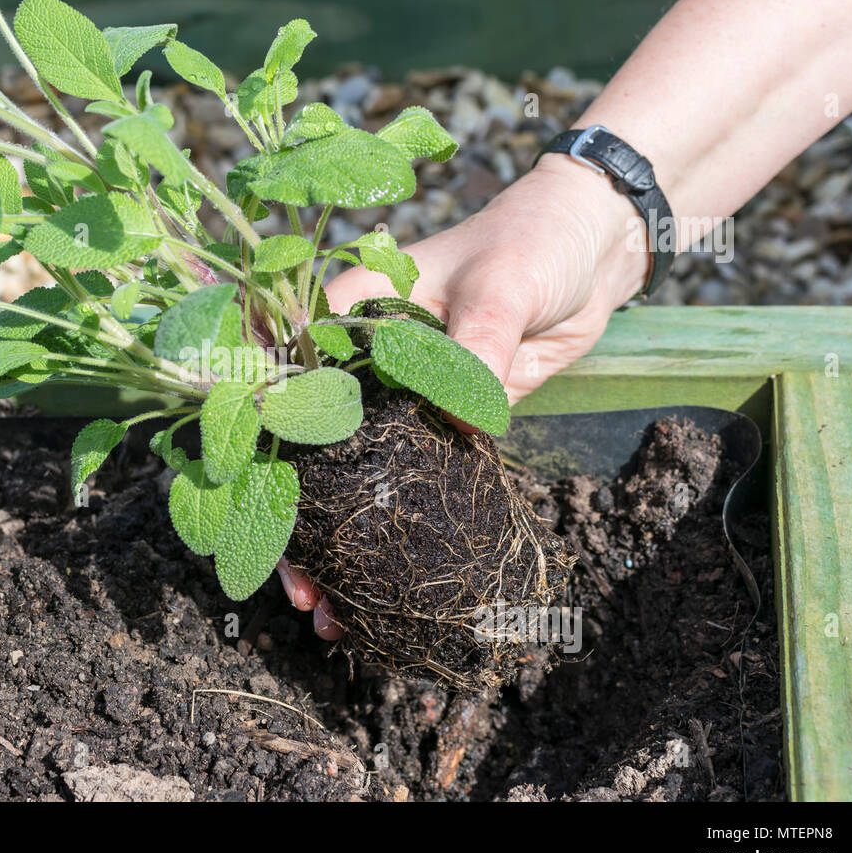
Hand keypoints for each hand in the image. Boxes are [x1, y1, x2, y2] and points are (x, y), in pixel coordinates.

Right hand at [283, 155, 649, 635]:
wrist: (593, 251)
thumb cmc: (533, 244)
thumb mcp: (503, 284)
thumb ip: (475, 346)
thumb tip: (460, 422)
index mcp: (349, 313)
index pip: (286, 379)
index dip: (262, 440)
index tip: (258, 499)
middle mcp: (359, 363)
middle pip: (305, 447)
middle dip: (292, 516)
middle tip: (297, 583)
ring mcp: (396, 400)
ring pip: (348, 478)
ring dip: (335, 543)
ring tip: (325, 608)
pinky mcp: (439, 426)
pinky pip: (407, 485)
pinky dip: (390, 535)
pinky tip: (376, 588)